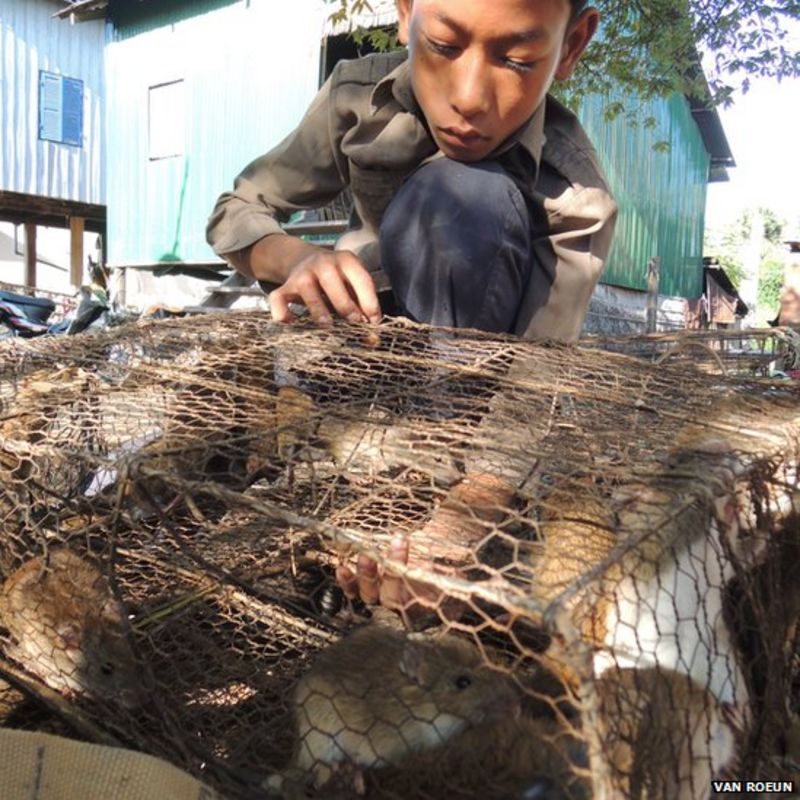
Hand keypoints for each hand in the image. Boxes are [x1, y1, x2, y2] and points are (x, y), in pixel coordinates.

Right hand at [269, 248, 380, 324]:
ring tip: (327, 325)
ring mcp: (302, 274)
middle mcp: (323, 264)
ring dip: (318, 311)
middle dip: (346, 307)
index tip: (373, 322)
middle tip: (354, 323)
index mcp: (346, 261)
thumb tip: (372, 339)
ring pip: (308, 292)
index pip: (361, 280)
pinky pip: (278, 300)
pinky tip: (293, 323)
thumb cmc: (339, 280)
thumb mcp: (354, 286)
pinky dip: (283, 313)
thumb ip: (364, 307)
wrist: (307, 261)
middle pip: (333, 284)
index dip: (370, 303)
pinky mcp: (285, 286)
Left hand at [335, 474, 514, 621]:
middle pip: (392, 602)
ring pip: (371, 597)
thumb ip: (479, 586)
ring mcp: (387, 596)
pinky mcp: (373, 583)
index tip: (422, 571)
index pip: (420, 611)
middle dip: (392, 576)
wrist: (443, 538)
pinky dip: (349, 581)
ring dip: (367, 576)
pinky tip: (343, 568)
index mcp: (433, 607)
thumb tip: (508, 613)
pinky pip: (356, 589)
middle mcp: (409, 607)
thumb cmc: (458, 550)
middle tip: (402, 543)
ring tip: (369, 554)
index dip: (416, 597)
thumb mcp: (472, 564)